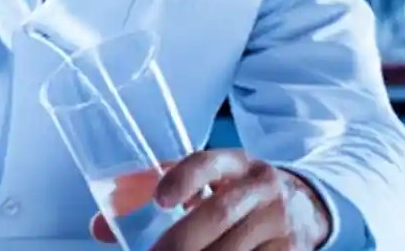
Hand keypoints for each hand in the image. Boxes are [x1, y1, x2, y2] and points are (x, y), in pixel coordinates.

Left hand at [89, 150, 331, 250]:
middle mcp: (262, 187)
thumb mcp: (207, 183)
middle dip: (179, 243)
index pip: (209, 162)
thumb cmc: (237, 194)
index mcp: (237, 163)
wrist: (304, 208)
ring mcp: (281, 221)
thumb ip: (154, 195)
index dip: (183, 178)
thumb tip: (100, 227)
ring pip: (233, 250)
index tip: (160, 201)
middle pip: (216, 214)